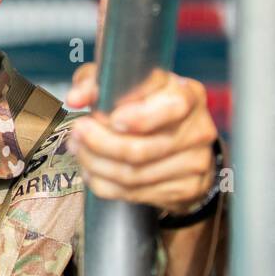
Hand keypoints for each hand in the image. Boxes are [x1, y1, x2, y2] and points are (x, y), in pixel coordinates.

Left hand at [63, 63, 218, 214]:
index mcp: (188, 94)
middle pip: (144, 148)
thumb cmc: (146, 104)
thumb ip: (96, 83)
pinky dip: (104, 184)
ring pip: (134, 174)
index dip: (140, 117)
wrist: (181, 140)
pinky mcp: (185, 188)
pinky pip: (134, 192)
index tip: (112, 119)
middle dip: (100, 143)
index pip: (172, 107)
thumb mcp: (122, 82)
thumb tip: (77, 97)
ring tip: (78, 149)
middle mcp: (197, 128)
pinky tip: (92, 171)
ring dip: (96, 164)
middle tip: (77, 132)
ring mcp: (194, 161)